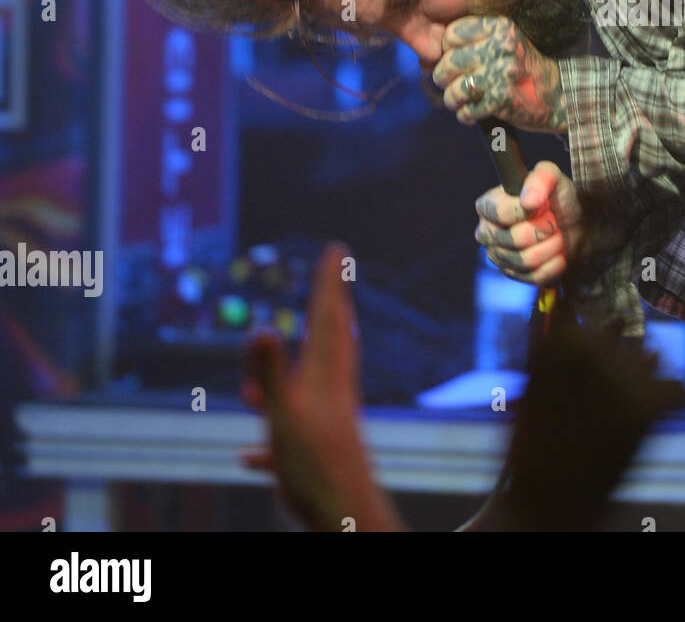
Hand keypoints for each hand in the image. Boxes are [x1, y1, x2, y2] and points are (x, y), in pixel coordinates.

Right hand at [240, 243, 404, 531]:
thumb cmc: (317, 469)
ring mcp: (330, 424)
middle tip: (334, 284)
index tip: (337, 249)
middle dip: (329, 311)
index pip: (326, 318)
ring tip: (299, 355)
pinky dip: (273, 438)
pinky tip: (251, 457)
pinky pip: (293, 438)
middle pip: (332, 342)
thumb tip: (262, 326)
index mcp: (325, 377)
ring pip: (319, 384)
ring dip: (305, 363)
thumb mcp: (285, 417)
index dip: (329, 283)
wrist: (348, 519)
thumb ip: (271, 374)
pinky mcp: (321, 457)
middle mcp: (333, 394)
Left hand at [431, 15, 566, 133]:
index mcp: (500, 28)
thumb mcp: (505, 46)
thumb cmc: (524, 71)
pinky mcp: (503, 99)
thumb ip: (471, 46)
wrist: (560, 96)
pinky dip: (466, 115)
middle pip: (450, 61)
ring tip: (459, 102)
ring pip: (455, 88)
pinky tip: (472, 114)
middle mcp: (502, 46)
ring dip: (452, 99)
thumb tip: (425, 61)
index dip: (446, 50)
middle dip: (443, 78)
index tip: (452, 60)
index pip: (452, 33)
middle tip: (449, 85)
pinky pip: (468, 110)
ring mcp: (503, 73)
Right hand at [474, 161, 586, 284]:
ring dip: (552, 246)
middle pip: (516, 238)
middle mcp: (486, 232)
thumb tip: (528, 201)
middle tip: (554, 221)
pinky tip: (558, 252)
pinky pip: (535, 276)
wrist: (575, 225)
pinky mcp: (514, 275)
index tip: (545, 204)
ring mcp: (498, 256)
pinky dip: (555, 263)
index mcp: (487, 205)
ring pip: (527, 260)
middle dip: (545, 229)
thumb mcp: (555, 178)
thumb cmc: (558, 199)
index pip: (501, 212)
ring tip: (557, 235)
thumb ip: (541, 178)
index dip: (530, 210)